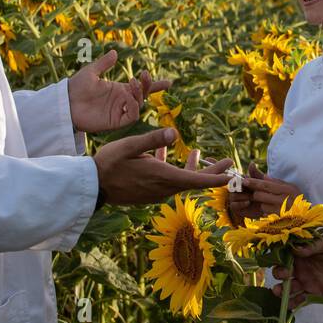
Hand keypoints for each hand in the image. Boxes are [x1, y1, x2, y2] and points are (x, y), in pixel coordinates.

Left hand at [68, 49, 168, 133]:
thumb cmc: (76, 87)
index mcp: (118, 90)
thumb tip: (115, 52)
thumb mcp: (91, 71)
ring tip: (131, 83)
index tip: (169, 82)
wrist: (65, 102)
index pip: (141, 88)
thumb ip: (104, 63)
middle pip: (143, 95)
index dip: (155, 85)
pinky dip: (133, 107)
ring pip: (139, 105)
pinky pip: (131, 116)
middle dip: (147, 85)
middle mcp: (122, 101)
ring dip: (139, 94)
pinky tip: (127, 97)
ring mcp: (119, 112)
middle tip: (142, 75)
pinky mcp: (115, 122)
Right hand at [93, 127, 231, 205]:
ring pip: (180, 179)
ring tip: (197, 152)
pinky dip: (172, 167)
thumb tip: (175, 132)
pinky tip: (165, 152)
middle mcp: (162, 187)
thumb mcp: (129, 146)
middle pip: (193, 181)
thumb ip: (153, 139)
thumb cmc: (109, 163)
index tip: (232, 176)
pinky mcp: (147, 190)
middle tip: (227, 162)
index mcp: (162, 177)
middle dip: (211, 172)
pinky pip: (166, 179)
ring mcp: (155, 191)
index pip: (196, 180)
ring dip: (191, 167)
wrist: (90, 185)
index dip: (215, 178)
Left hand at [228, 162, 301, 220]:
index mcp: (287, 189)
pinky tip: (271, 209)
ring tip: (268, 202)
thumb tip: (263, 177)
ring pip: (261, 204)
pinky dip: (265, 210)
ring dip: (261, 203)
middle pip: (260, 194)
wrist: (306, 216)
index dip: (254, 182)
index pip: (266, 184)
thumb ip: (276, 182)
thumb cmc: (296, 199)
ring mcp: (281, 210)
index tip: (244, 180)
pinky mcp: (278, 218)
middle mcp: (285, 199)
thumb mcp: (289, 187)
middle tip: (253, 192)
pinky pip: (265, 213)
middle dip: (255, 193)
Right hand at [272, 232, 322, 307]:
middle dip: (279, 274)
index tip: (277, 261)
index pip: (284, 255)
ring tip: (278, 292)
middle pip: (283, 273)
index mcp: (301, 253)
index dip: (278, 258)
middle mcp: (300, 267)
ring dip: (281, 291)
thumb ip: (313, 245)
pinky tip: (288, 305)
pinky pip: (300, 299)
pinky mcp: (314, 292)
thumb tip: (296, 248)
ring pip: (288, 288)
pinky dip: (292, 303)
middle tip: (284, 275)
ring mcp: (306, 280)